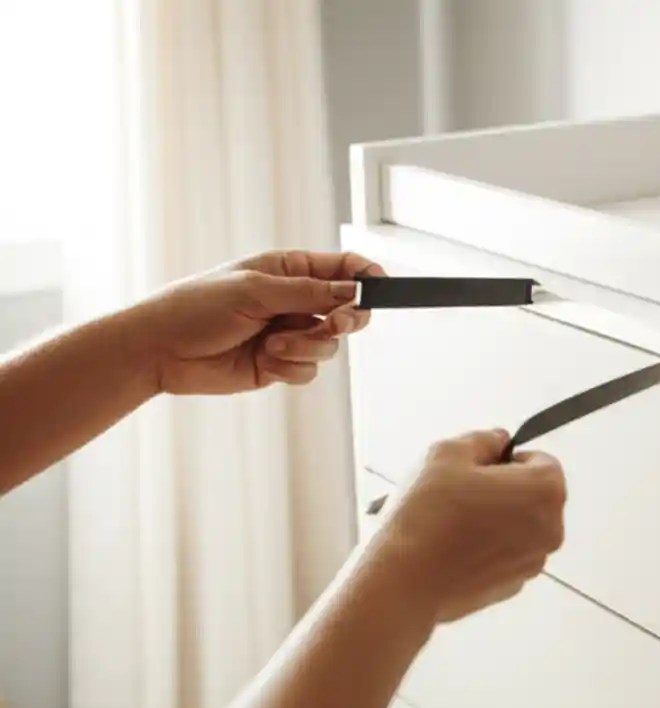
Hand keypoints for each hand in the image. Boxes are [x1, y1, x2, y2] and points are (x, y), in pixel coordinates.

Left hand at [131, 250, 385, 394]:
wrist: (161, 350)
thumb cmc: (198, 307)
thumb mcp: (257, 291)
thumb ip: (309, 293)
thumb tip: (354, 291)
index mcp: (288, 270)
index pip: (342, 268)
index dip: (366, 276)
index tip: (380, 287)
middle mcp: (294, 301)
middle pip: (346, 309)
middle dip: (345, 318)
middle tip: (335, 323)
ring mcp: (288, 333)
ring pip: (329, 344)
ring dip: (307, 347)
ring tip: (274, 346)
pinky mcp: (279, 364)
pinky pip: (309, 369)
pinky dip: (292, 367)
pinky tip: (266, 360)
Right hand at [377, 429, 566, 622]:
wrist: (404, 583)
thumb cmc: (428, 511)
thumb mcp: (448, 454)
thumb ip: (483, 440)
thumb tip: (500, 441)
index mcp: (546, 492)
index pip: (542, 462)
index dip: (509, 460)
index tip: (477, 470)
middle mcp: (552, 529)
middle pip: (535, 497)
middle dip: (506, 490)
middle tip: (462, 494)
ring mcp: (534, 563)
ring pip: (520, 527)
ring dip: (498, 520)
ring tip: (454, 523)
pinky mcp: (513, 587)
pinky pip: (506, 556)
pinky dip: (489, 549)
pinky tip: (454, 550)